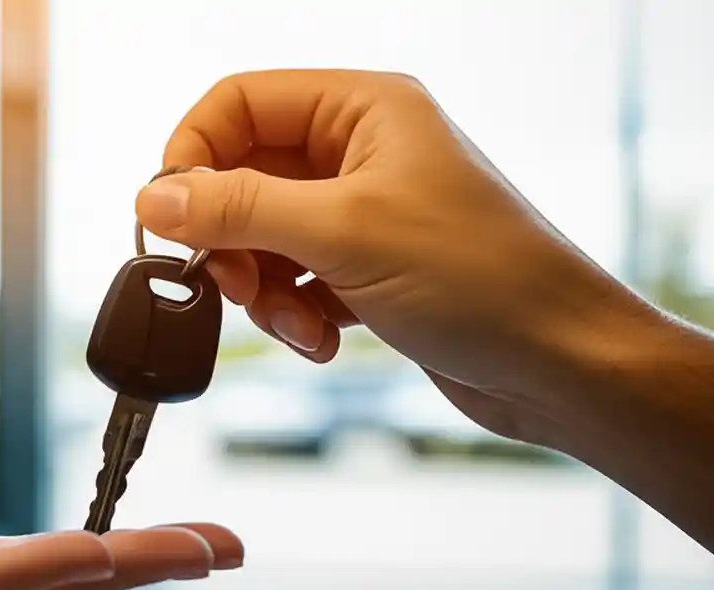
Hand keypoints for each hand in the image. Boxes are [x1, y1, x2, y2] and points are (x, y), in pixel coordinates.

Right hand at [136, 69, 664, 444]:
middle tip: (237, 286)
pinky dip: (296, 311)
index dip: (193, 155)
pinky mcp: (370, 266)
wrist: (560, 363)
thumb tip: (154, 197)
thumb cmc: (483, 279)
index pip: (238, 103)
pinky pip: (296, 278)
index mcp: (364, 109)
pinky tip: (326, 339)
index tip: (172, 219)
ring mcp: (365, 210)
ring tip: (299, 324)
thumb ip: (239, 210)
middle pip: (243, 176)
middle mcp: (362, 150)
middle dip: (233, 241)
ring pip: (264, 236)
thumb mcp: (344, 234)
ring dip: (264, 289)